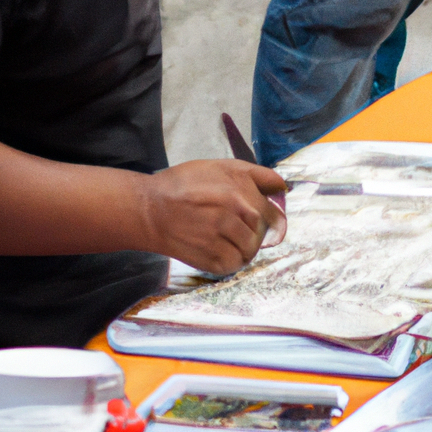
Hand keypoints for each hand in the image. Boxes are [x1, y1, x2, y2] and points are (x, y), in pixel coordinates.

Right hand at [141, 160, 286, 275]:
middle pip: (262, 231)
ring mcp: (222, 234)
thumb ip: (254, 175)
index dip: (271, 219)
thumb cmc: (183, 185)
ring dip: (243, 248)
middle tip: (234, 230)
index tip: (265, 223)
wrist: (148, 210)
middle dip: (254, 233)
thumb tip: (283, 187)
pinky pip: (235, 264)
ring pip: (251, 249)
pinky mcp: (211, 257)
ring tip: (226, 241)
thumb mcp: (218, 167)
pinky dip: (230, 261)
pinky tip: (217, 250)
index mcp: (238, 188)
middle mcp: (233, 210)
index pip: (273, 212)